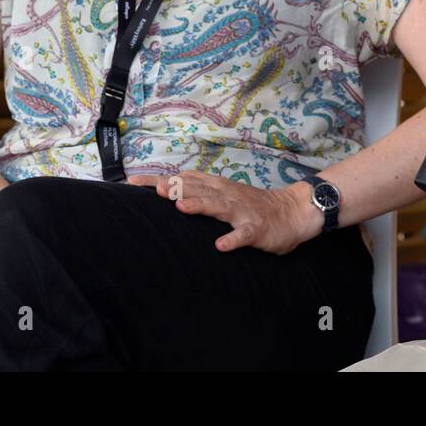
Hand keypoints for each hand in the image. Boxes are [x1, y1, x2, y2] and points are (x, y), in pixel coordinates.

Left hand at [128, 171, 319, 253]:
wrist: (294, 211)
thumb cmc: (253, 205)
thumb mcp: (225, 194)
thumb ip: (200, 192)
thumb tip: (167, 190)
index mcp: (217, 187)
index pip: (184, 180)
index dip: (159, 181)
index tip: (132, 182)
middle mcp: (227, 195)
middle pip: (198, 189)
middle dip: (177, 188)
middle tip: (156, 190)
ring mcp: (242, 211)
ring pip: (219, 206)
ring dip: (201, 206)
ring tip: (181, 207)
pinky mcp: (257, 229)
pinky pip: (243, 235)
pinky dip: (232, 239)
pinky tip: (220, 246)